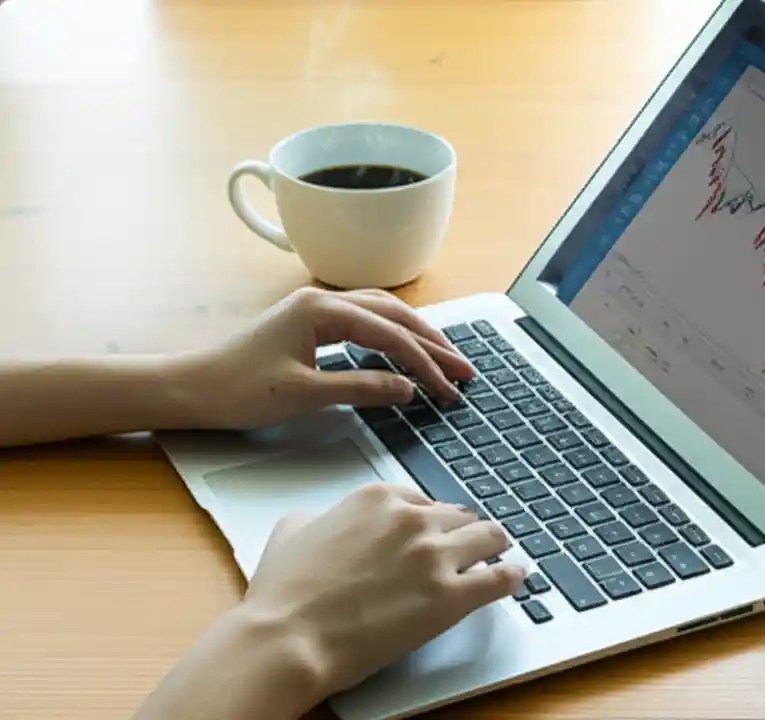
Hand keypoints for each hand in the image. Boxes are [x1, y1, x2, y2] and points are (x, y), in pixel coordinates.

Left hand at [183, 287, 472, 429]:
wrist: (188, 387)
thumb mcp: (303, 394)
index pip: (391, 335)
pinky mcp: (310, 325)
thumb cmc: (235, 390)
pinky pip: (365, 323)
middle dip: (433, 343)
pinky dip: (393, 336)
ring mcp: (316, 311)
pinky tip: (405, 351)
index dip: (426, 364)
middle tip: (465, 369)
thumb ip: (360, 388)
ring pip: (382, 315)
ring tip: (446, 359)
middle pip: (395, 316)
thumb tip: (407, 388)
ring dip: (417, 336)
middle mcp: (322, 302)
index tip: (449, 390)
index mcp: (322, 311)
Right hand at [247, 483, 525, 696]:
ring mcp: (436, 556)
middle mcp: (413, 519)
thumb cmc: (284, 594)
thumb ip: (320, 516)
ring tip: (497, 555)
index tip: (435, 530)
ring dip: (492, 546)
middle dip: (461, 532)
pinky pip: (500, 577)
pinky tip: (516, 576)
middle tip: (465, 546)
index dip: (430, 519)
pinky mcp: (451, 597)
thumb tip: (327, 521)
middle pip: (459, 517)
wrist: (288, 637)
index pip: (423, 499)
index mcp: (378, 498)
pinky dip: (512, 575)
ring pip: (489, 537)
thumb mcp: (292, 530)